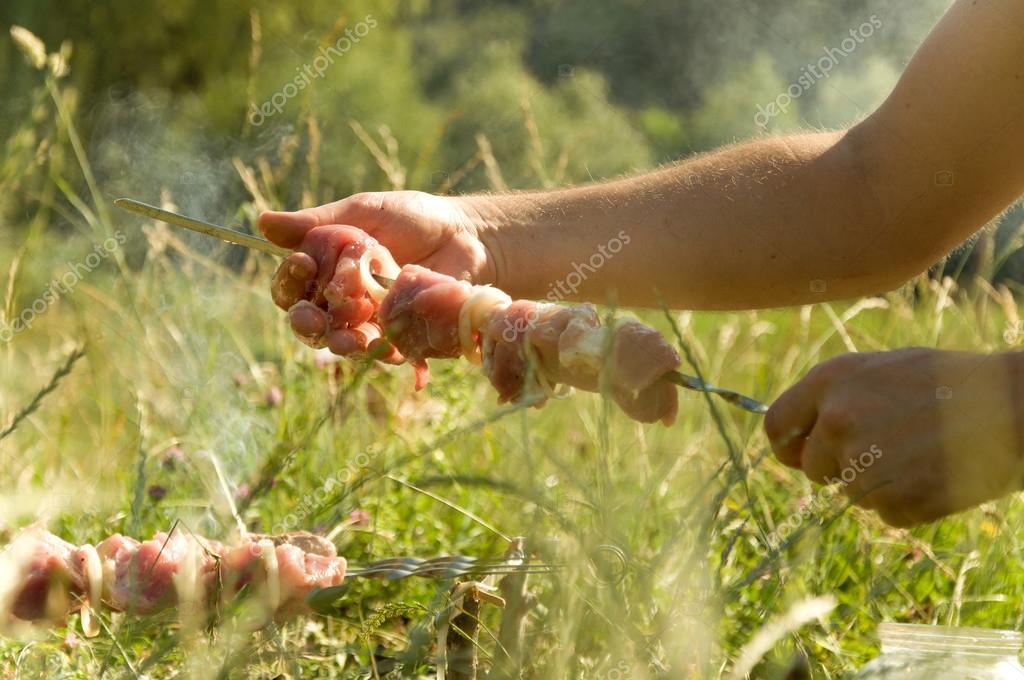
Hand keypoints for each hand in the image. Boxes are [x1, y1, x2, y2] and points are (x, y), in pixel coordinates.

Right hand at [260, 191, 494, 356]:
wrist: (466, 235)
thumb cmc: (413, 218)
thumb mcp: (364, 212)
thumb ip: (317, 222)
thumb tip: (263, 223)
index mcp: (325, 269)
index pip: (290, 286)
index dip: (289, 280)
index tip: (305, 263)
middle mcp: (340, 300)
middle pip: (307, 322)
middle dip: (306, 323)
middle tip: (314, 317)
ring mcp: (368, 320)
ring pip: (340, 342)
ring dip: (340, 344)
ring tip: (349, 339)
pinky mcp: (399, 335)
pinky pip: (381, 351)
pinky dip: (378, 351)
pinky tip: (381, 347)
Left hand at [764, 348, 1023, 526]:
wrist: (1014, 408)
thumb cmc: (951, 382)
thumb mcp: (883, 369)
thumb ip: (835, 397)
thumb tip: (800, 433)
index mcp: (830, 381)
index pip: (776, 427)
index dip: (785, 446)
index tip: (797, 456)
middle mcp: (837, 420)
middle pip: (812, 467)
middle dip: (839, 466)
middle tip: (886, 450)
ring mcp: (863, 463)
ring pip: (851, 492)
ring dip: (878, 483)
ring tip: (922, 452)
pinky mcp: (893, 500)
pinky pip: (886, 512)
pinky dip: (908, 501)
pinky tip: (937, 473)